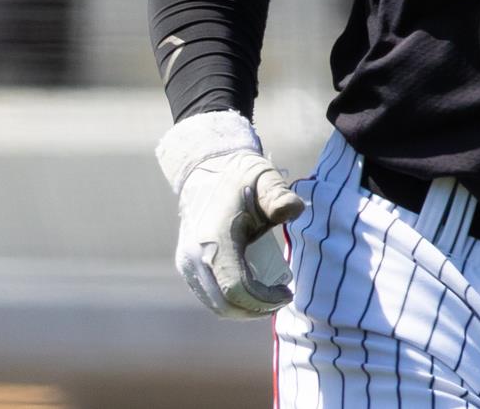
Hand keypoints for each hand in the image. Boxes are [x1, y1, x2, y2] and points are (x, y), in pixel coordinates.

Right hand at [155, 110, 306, 317]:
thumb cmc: (240, 176)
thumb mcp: (264, 178)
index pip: (236, 288)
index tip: (287, 293)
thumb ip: (279, 195)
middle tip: (282, 298)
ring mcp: (187, 263)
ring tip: (270, 297)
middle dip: (257, 308)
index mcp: (214, 239)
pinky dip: (232, 302)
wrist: (205, 171)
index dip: (263, 299)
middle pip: (226, 303)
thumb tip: (293, 210)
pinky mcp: (186, 266)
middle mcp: (194, 256)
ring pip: (215, 304)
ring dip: (244, 308)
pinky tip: (253, 292)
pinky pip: (209, 296)